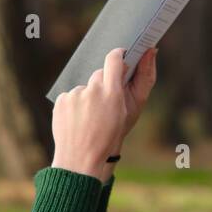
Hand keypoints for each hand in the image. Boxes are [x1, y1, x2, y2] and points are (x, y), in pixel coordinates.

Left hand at [51, 46, 156, 180]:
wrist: (80, 160)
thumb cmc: (109, 137)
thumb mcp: (129, 112)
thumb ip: (139, 81)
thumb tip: (151, 51)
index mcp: (112, 94)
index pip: (114, 60)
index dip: (118, 55)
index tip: (120, 56)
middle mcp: (92, 91)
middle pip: (99, 75)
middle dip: (103, 85)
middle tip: (104, 105)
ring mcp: (74, 95)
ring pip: (84, 88)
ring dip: (87, 98)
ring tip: (89, 120)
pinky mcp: (61, 101)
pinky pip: (70, 97)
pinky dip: (74, 106)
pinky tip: (77, 121)